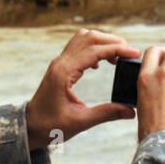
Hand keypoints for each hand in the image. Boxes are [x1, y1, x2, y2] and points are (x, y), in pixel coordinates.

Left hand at [25, 29, 138, 149]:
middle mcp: (61, 62)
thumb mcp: (80, 122)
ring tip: (118, 56)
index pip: (95, 51)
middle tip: (129, 52)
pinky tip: (102, 63)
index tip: (134, 53)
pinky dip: (94, 48)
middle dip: (112, 41)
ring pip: (83, 38)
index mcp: (64, 72)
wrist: (30, 126)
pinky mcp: (60, 66)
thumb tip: (130, 111)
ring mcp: (59, 62)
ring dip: (102, 42)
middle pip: (89, 37)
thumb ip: (106, 114)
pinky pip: (78, 47)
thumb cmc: (51, 126)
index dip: (117, 49)